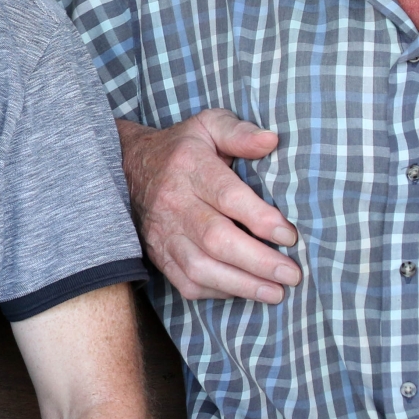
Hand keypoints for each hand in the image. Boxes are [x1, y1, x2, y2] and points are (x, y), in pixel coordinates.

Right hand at [117, 112, 299, 301]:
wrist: (127, 167)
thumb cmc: (182, 148)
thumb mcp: (208, 126)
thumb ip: (239, 132)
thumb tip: (272, 140)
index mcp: (190, 168)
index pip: (227, 197)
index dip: (260, 219)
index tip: (289, 235)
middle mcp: (174, 203)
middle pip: (216, 239)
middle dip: (257, 261)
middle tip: (291, 274)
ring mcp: (163, 233)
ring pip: (200, 267)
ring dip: (240, 284)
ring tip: (275, 293)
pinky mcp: (158, 254)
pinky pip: (186, 282)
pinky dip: (217, 292)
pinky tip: (244, 290)